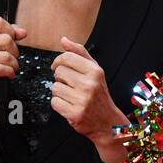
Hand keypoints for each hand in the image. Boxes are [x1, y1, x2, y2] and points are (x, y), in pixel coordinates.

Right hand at [0, 16, 25, 114]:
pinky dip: (9, 72)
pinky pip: (1, 69)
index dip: (10, 32)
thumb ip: (8, 34)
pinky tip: (7, 74)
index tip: (11, 40)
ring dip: (13, 64)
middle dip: (14, 51)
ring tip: (10, 67)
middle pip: (5, 39)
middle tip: (11, 58)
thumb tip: (22, 32)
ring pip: (5, 56)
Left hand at [50, 36, 128, 162]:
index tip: (58, 66)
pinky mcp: (75, 113)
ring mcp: (82, 100)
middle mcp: (89, 84)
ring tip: (71, 96)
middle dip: (61, 78)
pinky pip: (54, 102)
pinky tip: (69, 105)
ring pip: (55, 87)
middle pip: (58, 72)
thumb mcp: (95, 71)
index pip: (67, 57)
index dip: (58, 61)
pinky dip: (59, 104)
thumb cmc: (100, 95)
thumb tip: (64, 40)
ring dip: (59, 92)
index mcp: (95, 71)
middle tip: (70, 85)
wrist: (108, 123)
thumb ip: (80, 54)